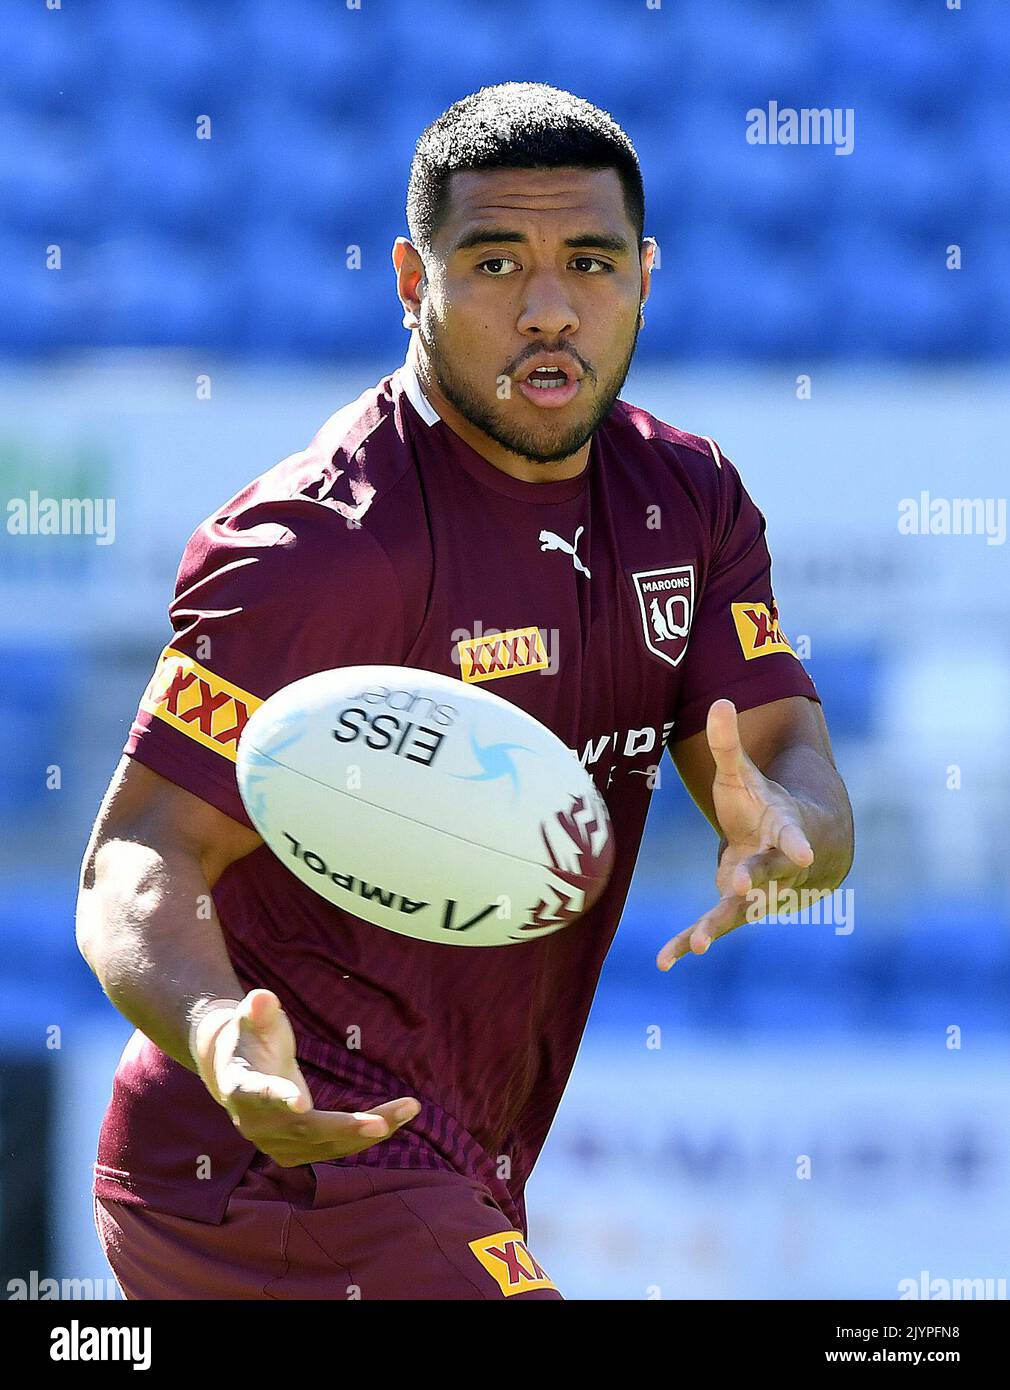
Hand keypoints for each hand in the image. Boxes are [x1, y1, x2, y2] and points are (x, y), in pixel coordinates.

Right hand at [192, 988, 419, 1166]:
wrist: (236, 1073)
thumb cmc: (250, 1037)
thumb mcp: (251, 1018)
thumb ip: (258, 1010)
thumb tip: (262, 998)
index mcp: (241, 1088)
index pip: (261, 1096)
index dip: (281, 1099)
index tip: (303, 1103)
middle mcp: (256, 1125)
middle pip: (304, 1129)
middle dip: (345, 1127)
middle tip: (380, 1123)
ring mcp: (276, 1143)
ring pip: (327, 1143)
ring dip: (369, 1131)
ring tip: (408, 1110)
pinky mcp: (296, 1151)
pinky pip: (335, 1147)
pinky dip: (366, 1136)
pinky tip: (398, 1119)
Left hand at [657, 699, 814, 969]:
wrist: (798, 854)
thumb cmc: (767, 807)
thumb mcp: (745, 776)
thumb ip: (731, 745)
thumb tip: (719, 701)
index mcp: (784, 833)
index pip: (793, 838)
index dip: (797, 844)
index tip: (804, 852)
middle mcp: (775, 869)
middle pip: (767, 878)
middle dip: (755, 885)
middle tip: (743, 891)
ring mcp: (757, 894)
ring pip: (739, 912)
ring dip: (717, 926)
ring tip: (696, 944)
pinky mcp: (735, 909)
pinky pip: (712, 927)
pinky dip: (687, 942)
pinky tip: (665, 961)